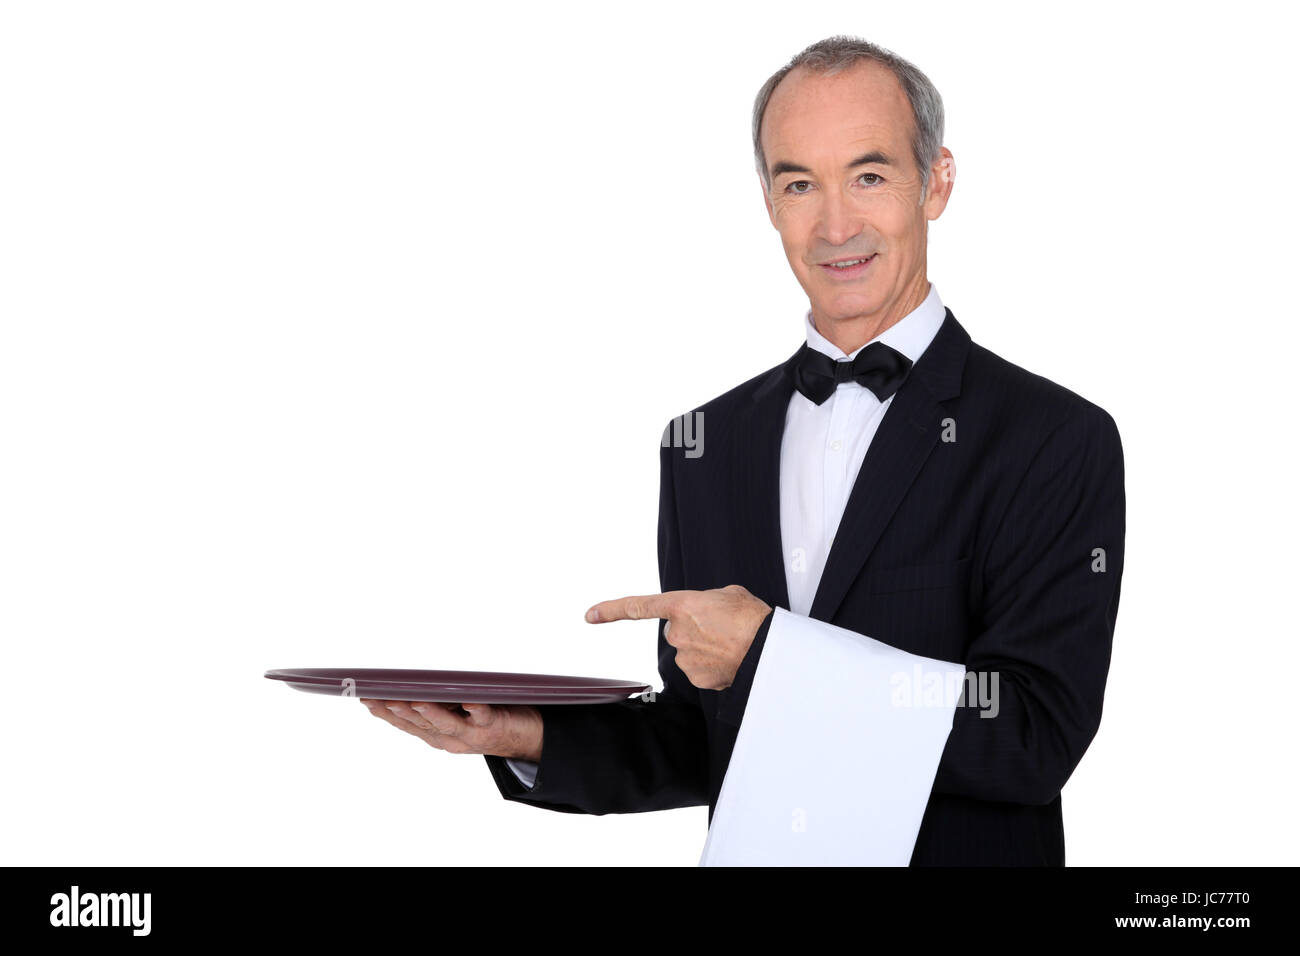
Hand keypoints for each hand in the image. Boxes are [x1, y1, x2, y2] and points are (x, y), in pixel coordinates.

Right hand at [359, 699, 543, 761]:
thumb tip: (410, 676)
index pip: (405, 724)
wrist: (525, 738)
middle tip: (378, 699)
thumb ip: (434, 699)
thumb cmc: (486, 717)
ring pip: (446, 724)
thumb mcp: (455, 710)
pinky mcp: (492, 724)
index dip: (384, 713)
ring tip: (415, 702)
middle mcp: (450, 737)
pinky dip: (476, 708)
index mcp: (436, 734)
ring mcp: (471, 733)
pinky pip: (483, 715)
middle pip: (420, 725)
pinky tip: (469, 700)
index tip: (364, 698)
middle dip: (398, 712)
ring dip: (430, 713)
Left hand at [585, 584, 772, 690]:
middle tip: (719, 629)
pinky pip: (699, 671)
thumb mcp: (728, 595)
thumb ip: (705, 602)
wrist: (768, 647)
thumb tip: (705, 615)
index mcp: (682, 605)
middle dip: (692, 631)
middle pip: (675, 632)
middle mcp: (677, 633)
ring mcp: (685, 658)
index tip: (589, 615)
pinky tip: (729, 660)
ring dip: (703, 649)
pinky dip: (712, 667)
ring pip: (688, 653)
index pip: (638, 607)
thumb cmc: (752, 618)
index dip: (611, 610)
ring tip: (729, 644)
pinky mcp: (696, 679)